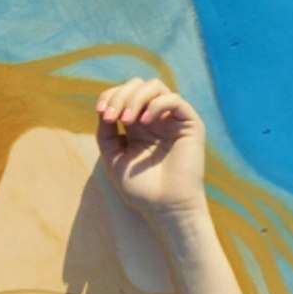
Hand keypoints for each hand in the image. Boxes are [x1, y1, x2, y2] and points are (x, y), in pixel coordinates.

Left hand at [90, 78, 212, 223]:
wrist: (165, 208)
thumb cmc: (141, 188)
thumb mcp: (113, 157)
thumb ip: (106, 132)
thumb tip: (104, 107)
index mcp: (138, 125)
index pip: (124, 94)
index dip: (110, 96)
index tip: (101, 112)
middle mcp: (156, 119)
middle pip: (138, 85)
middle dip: (121, 95)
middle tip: (113, 117)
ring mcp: (173, 120)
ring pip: (155, 86)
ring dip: (136, 98)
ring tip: (127, 121)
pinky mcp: (191, 124)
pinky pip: (174, 100)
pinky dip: (156, 105)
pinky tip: (145, 122)